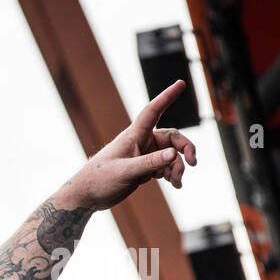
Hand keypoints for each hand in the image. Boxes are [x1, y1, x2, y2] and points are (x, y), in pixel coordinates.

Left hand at [60, 79, 197, 211]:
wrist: (87, 196)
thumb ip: (149, 163)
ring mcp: (143, 155)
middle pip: (172, 138)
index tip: (181, 83)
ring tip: (177, 182)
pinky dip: (172, 174)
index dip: (167, 96)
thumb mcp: (125, 171)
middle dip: (185, 148)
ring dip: (178, 166)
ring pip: (171, 155)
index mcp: (133, 135)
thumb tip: (174, 153)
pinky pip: (165, 167)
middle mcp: (141, 142)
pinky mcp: (144, 168)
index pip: (153, 111)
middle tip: (192, 163)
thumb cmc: (99, 179)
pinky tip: (175, 185)